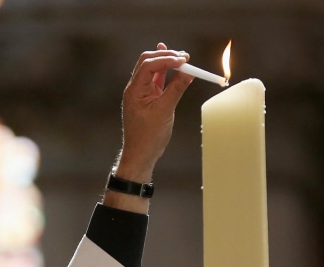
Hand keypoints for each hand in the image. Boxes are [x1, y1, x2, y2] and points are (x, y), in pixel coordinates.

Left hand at [115, 43, 193, 183]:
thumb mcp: (165, 111)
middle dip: (166, 56)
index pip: (148, 65)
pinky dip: (166, 72)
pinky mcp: (148, 97)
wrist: (140, 154)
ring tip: (183, 59)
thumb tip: (188, 73)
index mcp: (134, 90)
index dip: (166, 59)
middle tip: (184, 57)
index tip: (183, 60)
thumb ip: (176, 89)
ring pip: (153, 69)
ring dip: (167, 62)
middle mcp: (135, 88)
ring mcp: (142, 92)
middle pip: (148, 61)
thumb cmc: (148, 137)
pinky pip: (157, 79)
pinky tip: (175, 65)